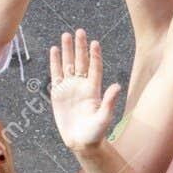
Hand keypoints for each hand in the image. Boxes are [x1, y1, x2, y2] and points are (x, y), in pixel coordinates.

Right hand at [48, 30, 119, 152]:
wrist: (81, 142)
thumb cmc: (95, 132)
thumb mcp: (104, 118)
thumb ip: (109, 102)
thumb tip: (117, 86)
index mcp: (94, 89)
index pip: (95, 68)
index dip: (94, 56)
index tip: (95, 43)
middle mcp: (82, 85)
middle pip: (81, 62)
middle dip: (80, 47)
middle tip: (79, 31)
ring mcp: (70, 88)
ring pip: (68, 64)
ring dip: (67, 50)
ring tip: (66, 35)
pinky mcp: (58, 93)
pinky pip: (56, 74)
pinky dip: (55, 62)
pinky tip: (54, 50)